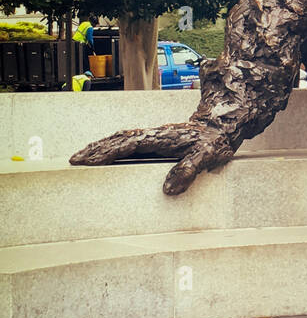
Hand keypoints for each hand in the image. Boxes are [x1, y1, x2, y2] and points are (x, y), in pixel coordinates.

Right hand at [70, 120, 234, 195]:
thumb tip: (169, 190)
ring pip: (119, 139)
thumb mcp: (205, 157)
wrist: (221, 127)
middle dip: (94, 149)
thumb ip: (188, 171)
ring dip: (99, 147)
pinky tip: (105, 155)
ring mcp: (151, 135)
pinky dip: (111, 147)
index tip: (89, 160)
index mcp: (160, 137)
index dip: (107, 152)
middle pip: (117, 140)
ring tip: (81, 157)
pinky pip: (127, 142)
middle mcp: (152, 134)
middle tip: (73, 160)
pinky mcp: (153, 139)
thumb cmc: (212, 142)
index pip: (127, 145)